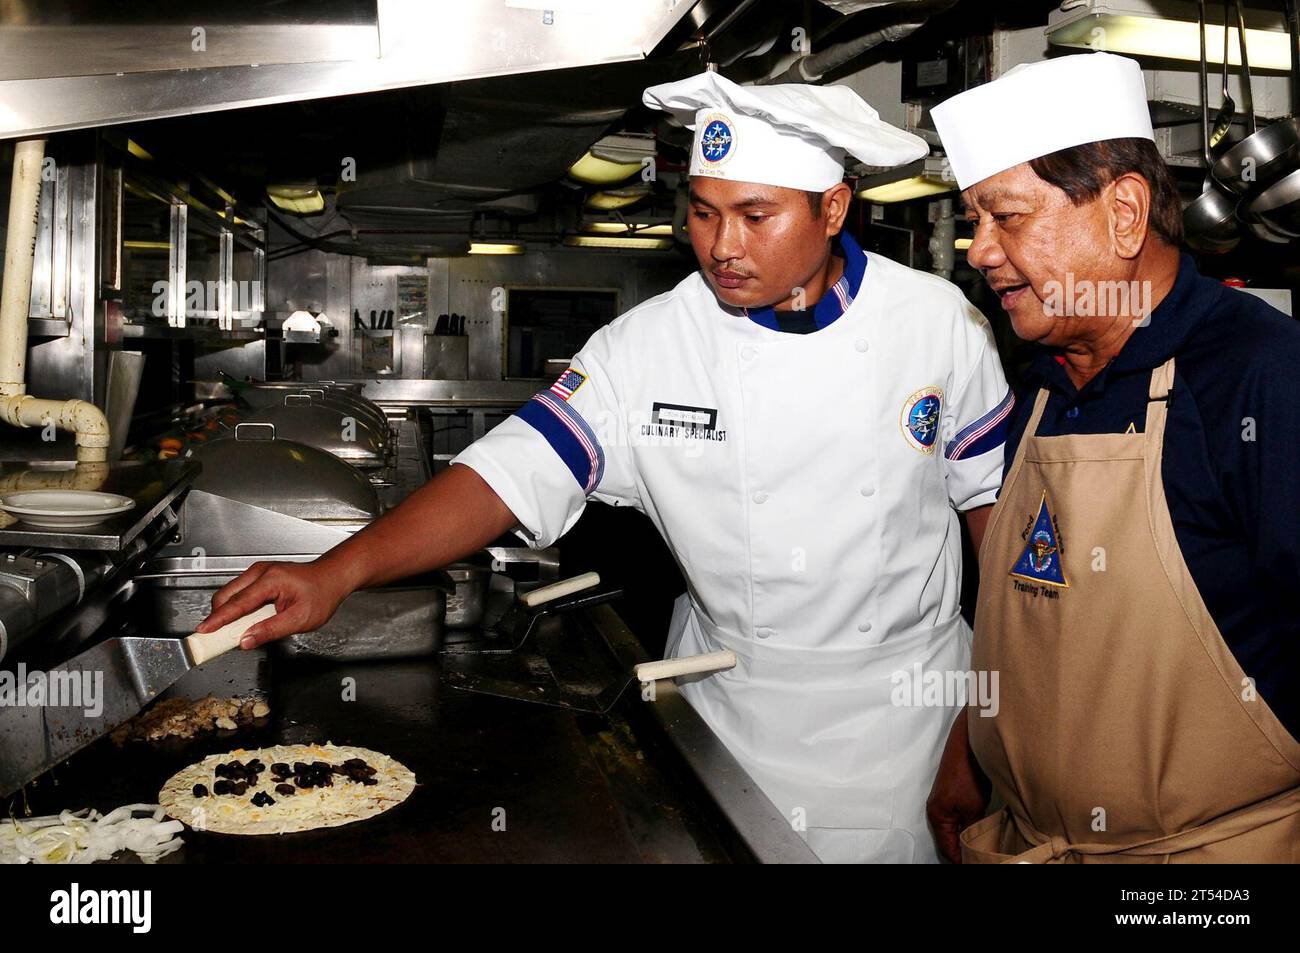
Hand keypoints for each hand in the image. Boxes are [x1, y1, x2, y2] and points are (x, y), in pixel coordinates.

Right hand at [195, 559, 352, 647]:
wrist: (332, 578)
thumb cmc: (322, 594)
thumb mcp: (300, 619)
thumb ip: (271, 631)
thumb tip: (246, 641)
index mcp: (271, 580)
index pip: (238, 603)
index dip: (218, 619)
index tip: (203, 630)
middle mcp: (261, 572)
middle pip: (226, 595)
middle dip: (218, 617)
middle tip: (214, 637)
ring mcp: (259, 572)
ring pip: (230, 593)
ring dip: (227, 612)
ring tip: (229, 632)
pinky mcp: (259, 577)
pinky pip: (239, 592)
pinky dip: (235, 607)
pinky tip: (242, 621)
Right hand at [926, 710, 990, 863]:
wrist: (968, 746)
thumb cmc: (966, 775)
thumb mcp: (972, 808)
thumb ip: (971, 830)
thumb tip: (974, 848)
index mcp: (937, 816)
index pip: (947, 849)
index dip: (960, 860)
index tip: (974, 865)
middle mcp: (937, 811)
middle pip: (949, 840)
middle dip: (963, 851)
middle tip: (980, 859)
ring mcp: (945, 803)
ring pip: (955, 830)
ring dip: (966, 839)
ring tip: (981, 849)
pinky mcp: (954, 796)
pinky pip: (959, 819)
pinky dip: (967, 828)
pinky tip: (980, 831)